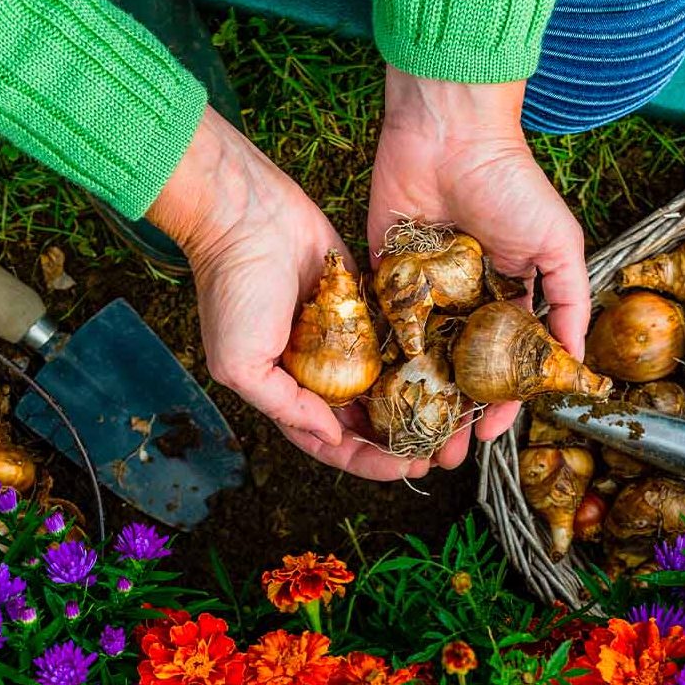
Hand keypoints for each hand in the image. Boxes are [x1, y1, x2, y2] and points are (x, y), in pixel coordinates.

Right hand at [148, 108, 430, 480]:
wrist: (246, 214)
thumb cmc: (234, 290)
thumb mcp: (241, 363)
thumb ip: (285, 406)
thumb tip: (330, 435)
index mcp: (286, 389)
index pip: (331, 441)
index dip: (366, 461)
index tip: (404, 469)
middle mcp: (318, 369)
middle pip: (364, 418)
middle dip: (398, 440)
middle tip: (438, 455)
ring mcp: (342, 336)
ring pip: (385, 382)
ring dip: (414, 403)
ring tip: (450, 421)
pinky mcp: (363, 300)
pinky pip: (394, 336)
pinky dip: (416, 356)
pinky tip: (447, 371)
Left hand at [369, 68, 589, 465]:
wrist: (449, 135)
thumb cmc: (512, 184)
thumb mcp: (558, 246)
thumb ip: (570, 303)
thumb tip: (575, 364)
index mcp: (508, 296)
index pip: (504, 363)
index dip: (500, 402)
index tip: (490, 437)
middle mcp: (466, 300)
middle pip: (457, 372)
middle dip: (452, 416)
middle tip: (444, 457)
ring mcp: (425, 292)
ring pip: (419, 361)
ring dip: (416, 403)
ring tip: (409, 443)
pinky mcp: (386, 278)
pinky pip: (383, 328)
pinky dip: (381, 363)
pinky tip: (379, 402)